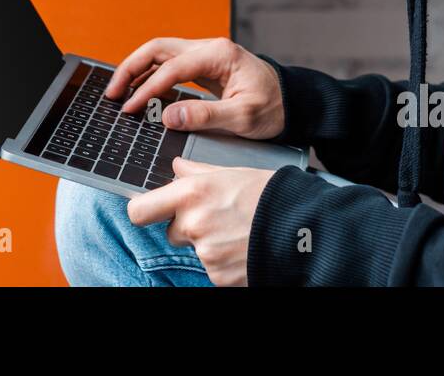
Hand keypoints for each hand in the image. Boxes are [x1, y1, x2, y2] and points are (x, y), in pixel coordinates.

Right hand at [105, 37, 284, 139]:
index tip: (130, 109)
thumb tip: (168, 117)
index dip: (147, 89)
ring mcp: (206, 55)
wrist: (296, 103)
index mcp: (219, 54)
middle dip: (131, 68)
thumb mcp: (244, 117)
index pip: (171, 68)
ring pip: (161, 54)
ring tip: (118, 92)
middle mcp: (209, 48)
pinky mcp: (205, 67)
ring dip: (137, 70)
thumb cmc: (275, 108)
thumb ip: (205, 115)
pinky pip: (170, 66)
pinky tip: (140, 92)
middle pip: (158, 49)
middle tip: (111, 92)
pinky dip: (151, 76)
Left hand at [127, 158, 272, 286]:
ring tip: (237, 231)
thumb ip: (198, 171)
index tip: (150, 210)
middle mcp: (194, 224)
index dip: (143, 211)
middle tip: (216, 218)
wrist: (303, 227)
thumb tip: (177, 167)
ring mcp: (206, 253)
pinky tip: (242, 246)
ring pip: (194, 249)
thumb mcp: (231, 172)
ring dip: (208, 243)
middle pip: (170, 231)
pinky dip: (224, 260)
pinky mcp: (218, 275)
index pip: (140, 210)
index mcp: (192, 194)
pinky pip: (211, 267)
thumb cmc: (269, 194)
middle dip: (187, 226)